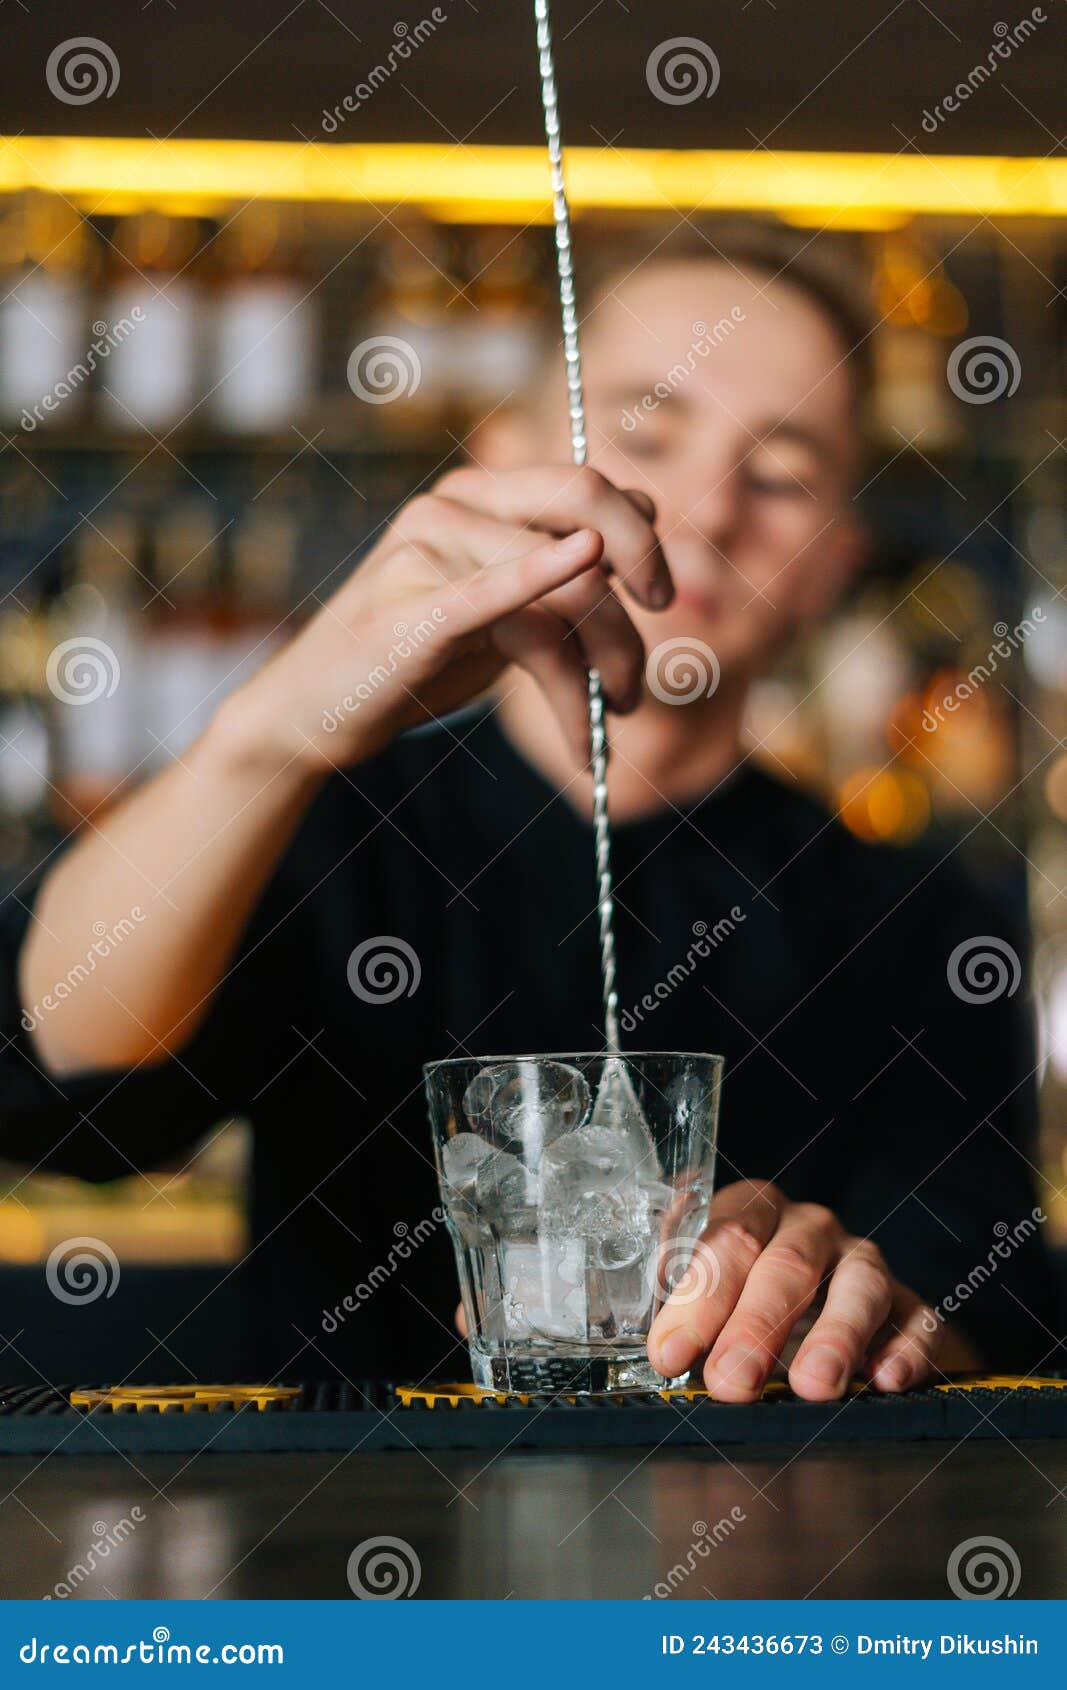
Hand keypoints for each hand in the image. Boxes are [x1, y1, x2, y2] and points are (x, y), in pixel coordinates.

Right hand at [226, 464, 669, 771]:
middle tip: (643, 666)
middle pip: (588, 508)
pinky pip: (495, 598)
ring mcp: (427, 550)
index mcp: (481, 493)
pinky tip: (586, 651)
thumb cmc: (415, 658)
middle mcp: (455, 504)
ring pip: (561, 591)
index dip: (643, 539)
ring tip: (604, 725)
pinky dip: (546, 602)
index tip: (658, 601)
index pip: (590, 487)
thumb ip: (561, 563)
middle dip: (644, 575)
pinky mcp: (411, 611)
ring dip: (600, 668)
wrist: (315, 710)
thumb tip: (646, 503)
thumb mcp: (501, 605)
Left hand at [647, 1179, 974, 1400]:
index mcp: (754, 1211)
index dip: (698, 1298)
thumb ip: (684, 1314)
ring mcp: (864, 1263)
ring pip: (858, 1286)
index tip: (672, 1354)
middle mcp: (811, 1229)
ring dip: (835, 1336)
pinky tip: (885, 1379)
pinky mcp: (910, 1307)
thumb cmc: (745, 1301)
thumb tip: (661, 1355)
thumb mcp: (707, 1297)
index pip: (727, 1239)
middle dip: (756, 1325)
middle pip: (788, 1264)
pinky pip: (916, 1321)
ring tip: (814, 1385)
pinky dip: (905, 1349)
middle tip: (731, 1381)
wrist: (827, 1311)